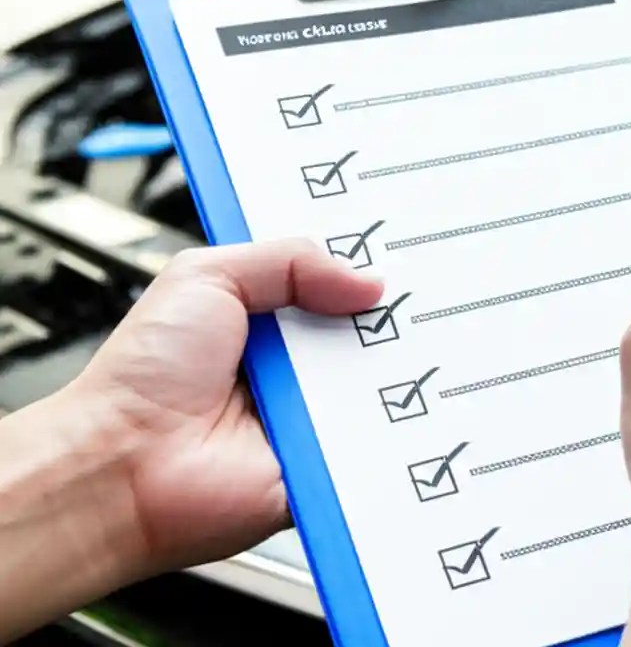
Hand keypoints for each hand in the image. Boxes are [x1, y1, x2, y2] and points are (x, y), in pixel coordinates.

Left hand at [74, 238, 382, 570]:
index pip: (335, 282)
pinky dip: (394, 425)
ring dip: (397, 365)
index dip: (367, 267)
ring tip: (403, 346)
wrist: (125, 466)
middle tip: (420, 294)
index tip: (404, 248)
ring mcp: (316, 414)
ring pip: (385, 381)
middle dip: (395, 314)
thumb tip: (367, 281)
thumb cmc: (143, 378)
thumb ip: (289, 261)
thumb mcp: (206, 277)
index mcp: (268, 318)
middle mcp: (297, 365)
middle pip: (370, 330)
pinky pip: (380, 440)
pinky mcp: (329, 462)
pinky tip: (402, 399)